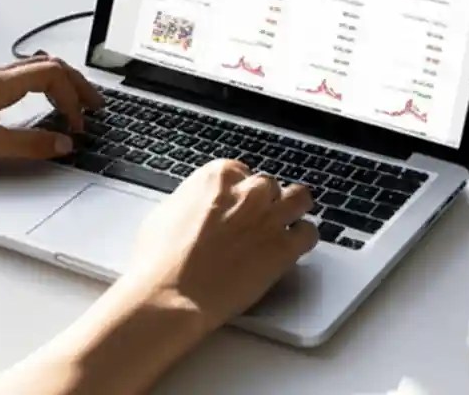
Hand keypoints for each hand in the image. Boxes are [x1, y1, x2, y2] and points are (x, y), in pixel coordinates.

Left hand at [0, 56, 103, 168]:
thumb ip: (27, 144)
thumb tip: (62, 144)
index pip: (53, 74)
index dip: (74, 96)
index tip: (80, 124)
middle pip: (47, 67)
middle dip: (75, 86)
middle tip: (94, 106)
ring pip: (32, 74)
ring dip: (57, 88)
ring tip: (71, 106)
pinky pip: (17, 84)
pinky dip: (38, 93)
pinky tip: (34, 110)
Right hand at [123, 159, 318, 330]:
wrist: (170, 295)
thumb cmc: (159, 262)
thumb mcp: (165, 213)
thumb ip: (190, 202)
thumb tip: (195, 206)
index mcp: (217, 177)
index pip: (242, 173)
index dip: (240, 193)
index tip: (237, 207)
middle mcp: (247, 191)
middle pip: (270, 186)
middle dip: (264, 203)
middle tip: (255, 223)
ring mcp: (269, 218)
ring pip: (300, 199)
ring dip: (293, 211)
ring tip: (286, 226)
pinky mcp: (284, 248)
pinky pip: (309, 233)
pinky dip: (303, 240)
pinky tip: (292, 250)